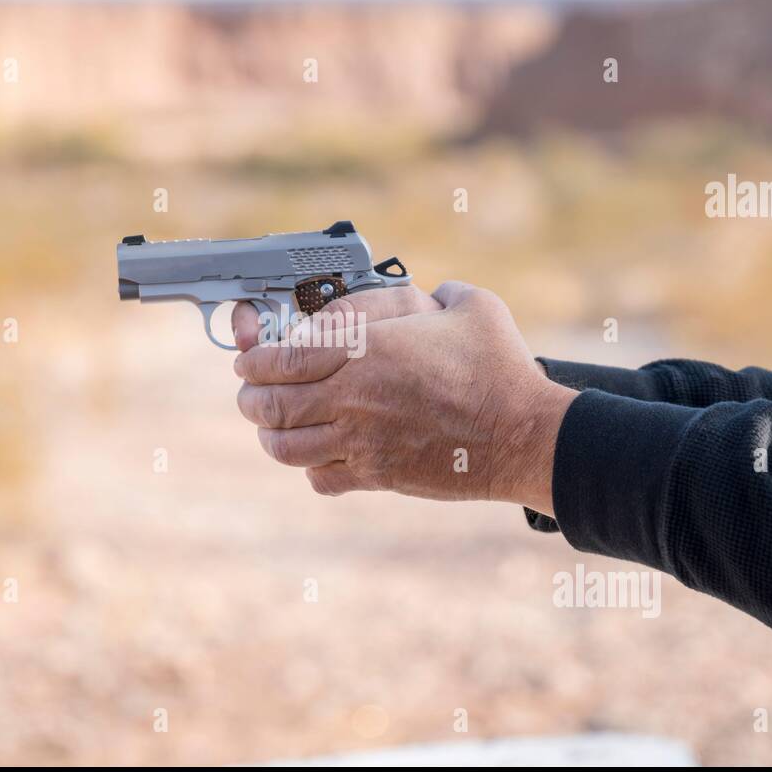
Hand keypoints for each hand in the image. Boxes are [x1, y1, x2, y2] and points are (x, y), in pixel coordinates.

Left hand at [233, 281, 576, 513]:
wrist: (523, 434)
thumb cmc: (500, 368)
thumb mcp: (470, 306)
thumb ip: (436, 292)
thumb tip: (428, 291)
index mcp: (366, 349)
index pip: (281, 357)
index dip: (253, 359)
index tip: (248, 360)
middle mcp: (353, 397)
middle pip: (271, 404)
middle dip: (251, 399)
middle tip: (252, 394)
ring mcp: (362, 441)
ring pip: (286, 447)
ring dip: (272, 437)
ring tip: (275, 429)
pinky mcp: (377, 475)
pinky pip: (321, 480)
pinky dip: (311, 472)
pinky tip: (321, 460)